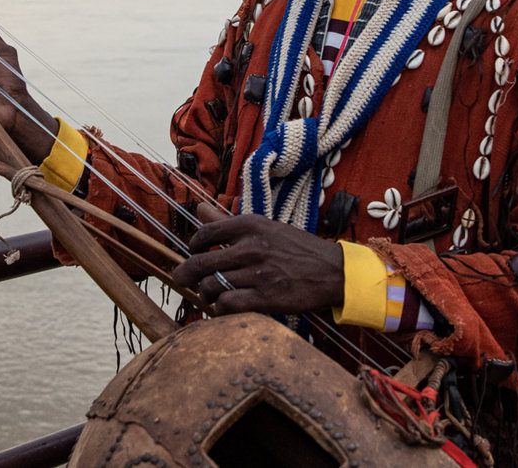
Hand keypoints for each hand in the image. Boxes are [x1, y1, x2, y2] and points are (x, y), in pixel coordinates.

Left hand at [172, 204, 344, 315]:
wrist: (334, 272)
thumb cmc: (297, 249)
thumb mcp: (265, 227)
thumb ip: (227, 222)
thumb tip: (198, 209)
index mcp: (250, 225)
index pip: (204, 234)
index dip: (192, 247)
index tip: (193, 253)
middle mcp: (251, 247)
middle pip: (200, 263)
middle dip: (186, 275)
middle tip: (184, 280)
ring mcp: (258, 274)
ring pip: (210, 286)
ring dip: (205, 294)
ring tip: (210, 295)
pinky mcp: (265, 298)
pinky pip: (227, 305)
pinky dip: (219, 309)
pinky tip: (223, 307)